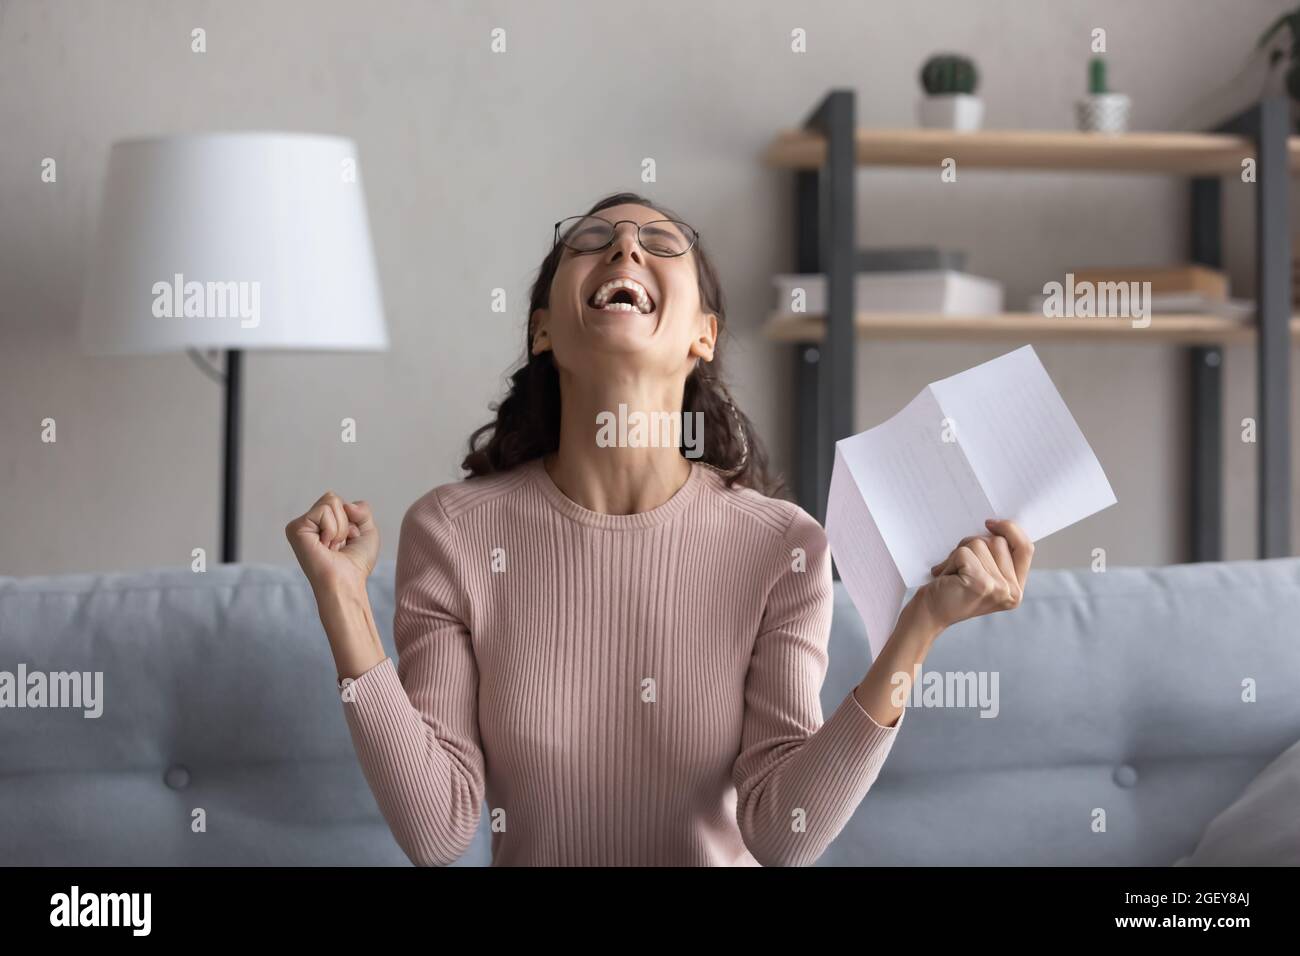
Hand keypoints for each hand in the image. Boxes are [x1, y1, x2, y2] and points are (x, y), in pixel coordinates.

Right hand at [284, 491, 378, 596]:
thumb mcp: (367, 531)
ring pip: (330, 502)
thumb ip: (362, 510)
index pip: (339, 501)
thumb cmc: (356, 563)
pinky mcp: (296, 528)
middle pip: (333, 498)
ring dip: (340, 527)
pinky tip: (325, 546)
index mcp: (321, 523)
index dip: (352, 521)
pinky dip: (332, 529)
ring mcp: (300, 525)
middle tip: (339, 545)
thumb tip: (346, 504)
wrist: (347, 582)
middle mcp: (308, 523)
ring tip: (332, 547)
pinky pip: (324, 511)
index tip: (346, 542)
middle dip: (346, 522)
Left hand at [916, 518, 1033, 629]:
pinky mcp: (981, 584)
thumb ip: (994, 556)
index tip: (989, 523)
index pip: (1025, 548)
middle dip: (972, 545)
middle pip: (998, 541)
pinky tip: (944, 577)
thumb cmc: (951, 589)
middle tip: (958, 565)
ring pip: (980, 544)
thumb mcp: (980, 574)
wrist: (929, 614)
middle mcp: (1013, 591)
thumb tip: (993, 524)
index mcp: (1016, 587)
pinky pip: (964, 552)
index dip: (1010, 529)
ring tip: (952, 573)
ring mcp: (999, 588)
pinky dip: (949, 561)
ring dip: (958, 554)